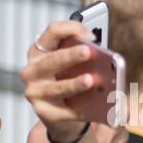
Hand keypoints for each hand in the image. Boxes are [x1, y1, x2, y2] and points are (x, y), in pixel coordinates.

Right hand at [20, 20, 102, 142]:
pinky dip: (83, 110)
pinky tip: (98, 109)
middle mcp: (33, 70)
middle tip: (88, 51)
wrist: (60, 113)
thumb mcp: (74, 65)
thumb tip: (109, 65)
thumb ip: (87, 58)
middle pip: (52, 60)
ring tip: (91, 80)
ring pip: (57, 87)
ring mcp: (35, 91)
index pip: (52, 32)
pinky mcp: (44, 111)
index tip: (90, 34)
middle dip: (70, 55)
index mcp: (41, 51)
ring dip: (74, 84)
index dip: (70, 29)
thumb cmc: (69, 80)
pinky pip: (66, 111)